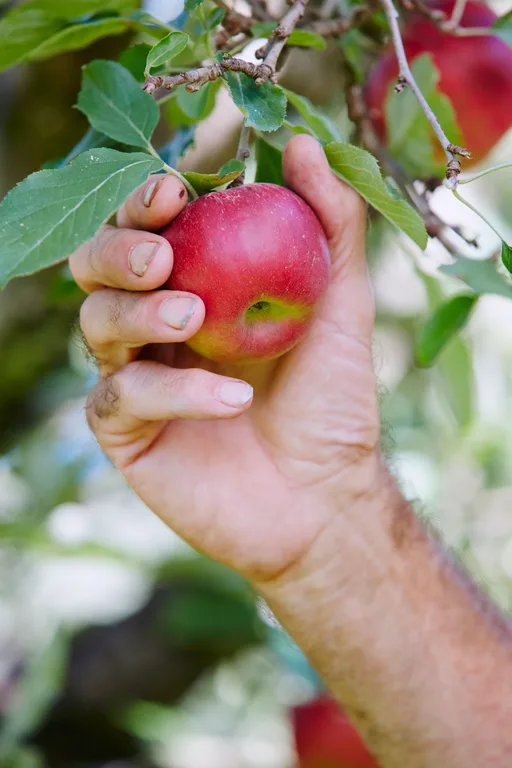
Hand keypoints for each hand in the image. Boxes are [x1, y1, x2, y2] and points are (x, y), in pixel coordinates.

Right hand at [70, 135, 379, 584]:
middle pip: (96, 270)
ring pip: (97, 326)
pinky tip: (232, 401)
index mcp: (196, 289)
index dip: (145, 203)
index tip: (175, 190)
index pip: (147, 230)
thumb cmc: (333, 400)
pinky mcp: (127, 433)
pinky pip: (122, 397)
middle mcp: (155, 328)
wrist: (327, 495)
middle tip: (163, 257)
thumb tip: (302, 142)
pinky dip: (174, 392)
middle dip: (118, 251)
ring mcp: (136, 379)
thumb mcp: (343, 301)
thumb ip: (330, 221)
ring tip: (194, 316)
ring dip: (138, 312)